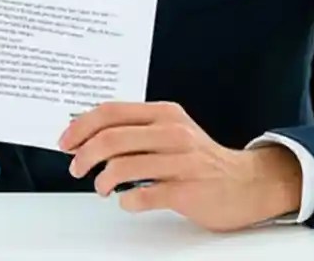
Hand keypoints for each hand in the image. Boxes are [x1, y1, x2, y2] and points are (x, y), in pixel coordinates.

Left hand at [61, 102, 303, 231]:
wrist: (248, 183)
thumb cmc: (201, 159)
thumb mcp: (170, 131)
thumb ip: (135, 129)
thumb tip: (86, 134)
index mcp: (164, 113)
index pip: (110, 112)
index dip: (81, 127)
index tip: (66, 142)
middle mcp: (172, 133)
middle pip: (111, 138)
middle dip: (84, 156)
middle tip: (77, 169)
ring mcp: (181, 162)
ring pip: (122, 166)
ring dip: (102, 181)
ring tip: (102, 188)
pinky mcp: (188, 191)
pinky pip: (143, 195)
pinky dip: (127, 201)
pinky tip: (127, 201)